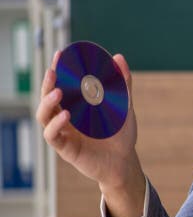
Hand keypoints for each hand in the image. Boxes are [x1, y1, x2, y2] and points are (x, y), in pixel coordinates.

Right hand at [36, 49, 143, 193]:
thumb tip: (119, 58)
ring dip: (47, 102)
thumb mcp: (124, 106)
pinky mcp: (65, 148)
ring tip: (58, 92)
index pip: (61, 84)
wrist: (125, 161)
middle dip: (47, 83)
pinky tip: (66, 115)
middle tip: (53, 71)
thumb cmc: (121, 134)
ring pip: (44, 115)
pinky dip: (56, 124)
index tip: (60, 55)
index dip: (58, 70)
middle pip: (47, 97)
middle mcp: (65, 117)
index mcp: (76, 105)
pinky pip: (52, 135)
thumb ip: (123, 84)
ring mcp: (63, 132)